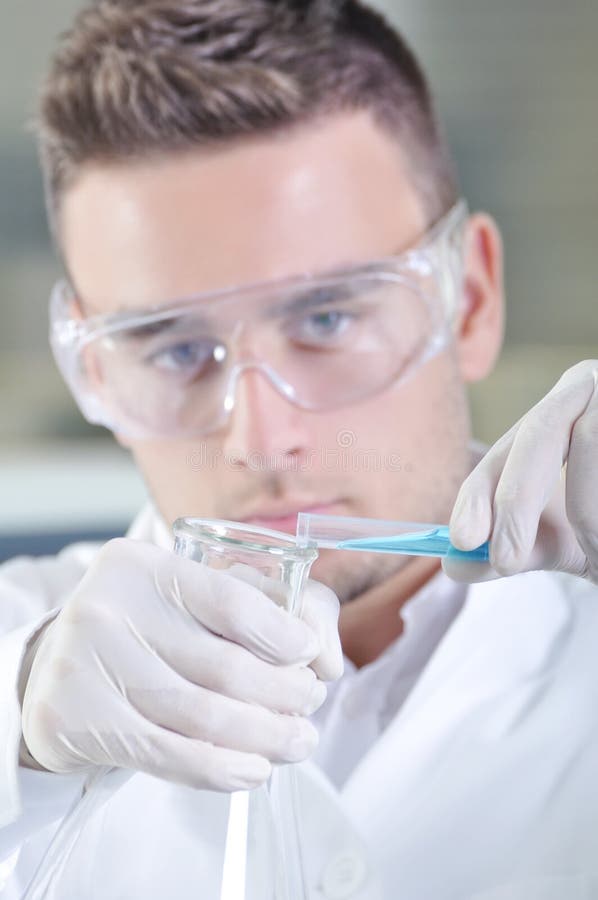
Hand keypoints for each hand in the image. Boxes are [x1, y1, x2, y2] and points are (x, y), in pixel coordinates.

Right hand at [21, 538, 341, 791]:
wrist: (57, 672)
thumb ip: (269, 608)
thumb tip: (326, 656)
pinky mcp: (75, 719)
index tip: (310, 658)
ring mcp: (85, 663)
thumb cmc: (144, 632)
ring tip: (297, 742)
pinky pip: (169, 754)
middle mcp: (108, 607)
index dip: (284, 636)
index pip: (231, 601)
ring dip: (266, 737)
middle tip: (310, 705)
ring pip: (203, 715)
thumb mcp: (193, 599)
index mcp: (143, 566)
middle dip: (285, 694)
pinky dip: (222, 768)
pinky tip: (253, 769)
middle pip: (224, 665)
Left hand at [444, 360, 597, 585]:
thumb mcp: (568, 535)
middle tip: (507, 559)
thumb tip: (454, 565)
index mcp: (556, 412)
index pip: (504, 450)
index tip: (463, 540)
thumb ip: (517, 544)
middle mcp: (589, 387)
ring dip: (589, 515)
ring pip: (589, 447)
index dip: (478, 493)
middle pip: (539, 434)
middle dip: (516, 503)